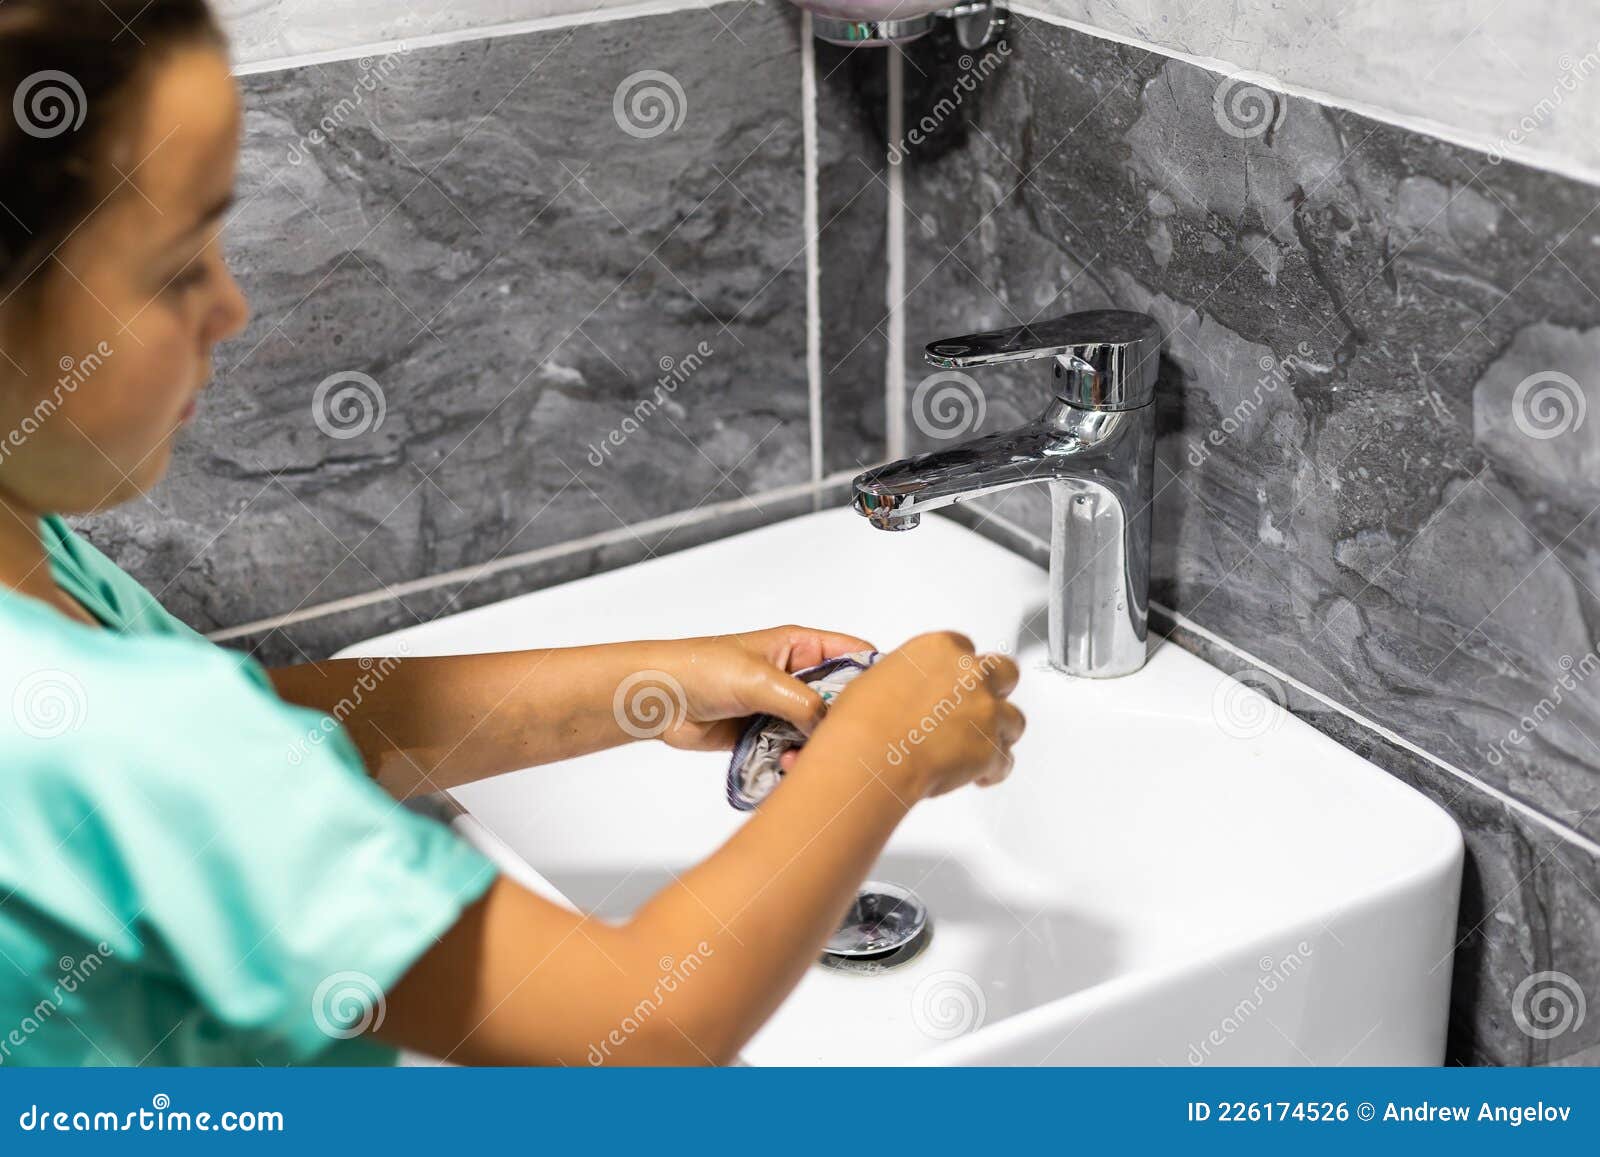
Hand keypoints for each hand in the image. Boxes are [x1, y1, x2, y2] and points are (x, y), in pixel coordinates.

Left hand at [648, 625, 874, 754]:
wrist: (659, 699)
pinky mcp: (764, 735)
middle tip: (844, 743)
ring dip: (814, 747)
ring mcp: (781, 707)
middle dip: (842, 722)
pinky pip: (792, 750)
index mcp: (800, 647)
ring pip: (817, 731)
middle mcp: (796, 676)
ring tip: (800, 757)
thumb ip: (803, 703)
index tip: (884, 704)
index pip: (853, 655)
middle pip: (839, 700)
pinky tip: (784, 766)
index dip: (874, 675)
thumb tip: (830, 728)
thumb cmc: (702, 669)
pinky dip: (793, 761)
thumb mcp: (760, 680)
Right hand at [803, 631, 1023, 798]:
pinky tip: (980, 775)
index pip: (965, 648)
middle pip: (1005, 672)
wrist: (872, 754)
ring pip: (1014, 718)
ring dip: (1000, 731)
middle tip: (982, 704)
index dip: (962, 668)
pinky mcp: (991, 748)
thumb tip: (907, 693)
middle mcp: (970, 675)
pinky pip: (1005, 760)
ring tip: (982, 745)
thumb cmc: (864, 720)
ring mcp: (986, 711)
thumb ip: (909, 678)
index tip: (956, 680)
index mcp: (941, 649)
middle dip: (997, 689)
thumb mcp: (877, 678)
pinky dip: (994, 769)